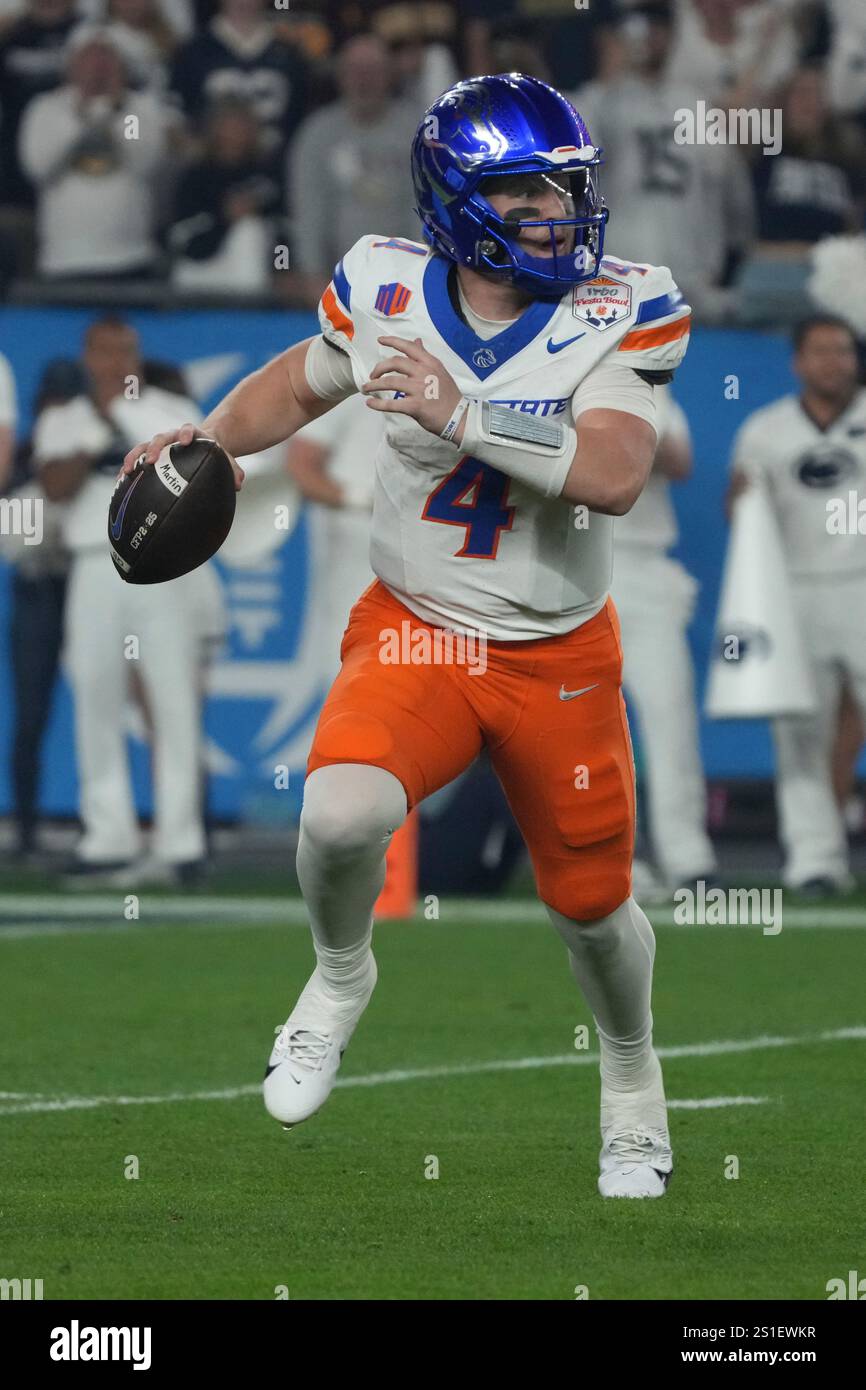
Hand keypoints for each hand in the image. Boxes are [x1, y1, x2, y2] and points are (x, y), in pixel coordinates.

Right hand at [121, 422, 244, 490]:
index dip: (186, 433)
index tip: (185, 440)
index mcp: (192, 434)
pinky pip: (137, 459)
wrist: (202, 444)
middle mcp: (173, 437)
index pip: (188, 429)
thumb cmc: (213, 453)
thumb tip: (239, 483)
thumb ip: (233, 468)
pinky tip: (121, 481)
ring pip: (143, 447)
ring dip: (135, 457)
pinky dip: (130, 468)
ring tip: (127, 471)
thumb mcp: (224, 459)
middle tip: (151, 460)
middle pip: (161, 438)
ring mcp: (160, 445)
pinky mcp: (150, 454)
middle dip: (155, 447)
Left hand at [361, 336, 462, 435]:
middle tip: (372, 374)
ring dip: (374, 384)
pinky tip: (370, 403)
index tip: (380, 340)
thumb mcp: (439, 370)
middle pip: (395, 362)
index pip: (408, 347)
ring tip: (366, 388)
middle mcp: (423, 373)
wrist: (459, 417)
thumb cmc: (449, 395)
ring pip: (390, 382)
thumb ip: (425, 357)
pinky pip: (391, 403)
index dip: (392, 341)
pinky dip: (378, 403)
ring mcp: (419, 389)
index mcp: (430, 363)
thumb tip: (416, 342)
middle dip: (379, 367)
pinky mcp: (415, 406)